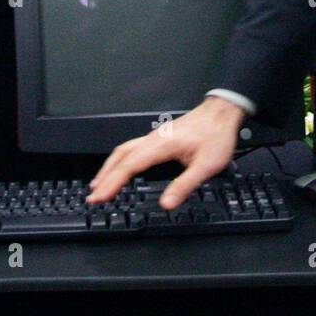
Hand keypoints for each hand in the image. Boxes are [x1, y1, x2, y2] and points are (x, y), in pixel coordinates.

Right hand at [88, 96, 245, 208]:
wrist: (222, 113)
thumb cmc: (215, 135)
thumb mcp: (206, 165)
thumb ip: (184, 185)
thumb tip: (167, 203)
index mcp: (161, 145)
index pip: (129, 166)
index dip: (112, 183)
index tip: (100, 197)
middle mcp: (153, 139)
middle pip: (120, 157)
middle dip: (104, 177)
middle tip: (93, 196)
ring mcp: (154, 137)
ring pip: (123, 150)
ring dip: (109, 167)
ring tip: (99, 184)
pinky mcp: (158, 138)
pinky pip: (131, 148)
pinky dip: (119, 160)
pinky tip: (120, 167)